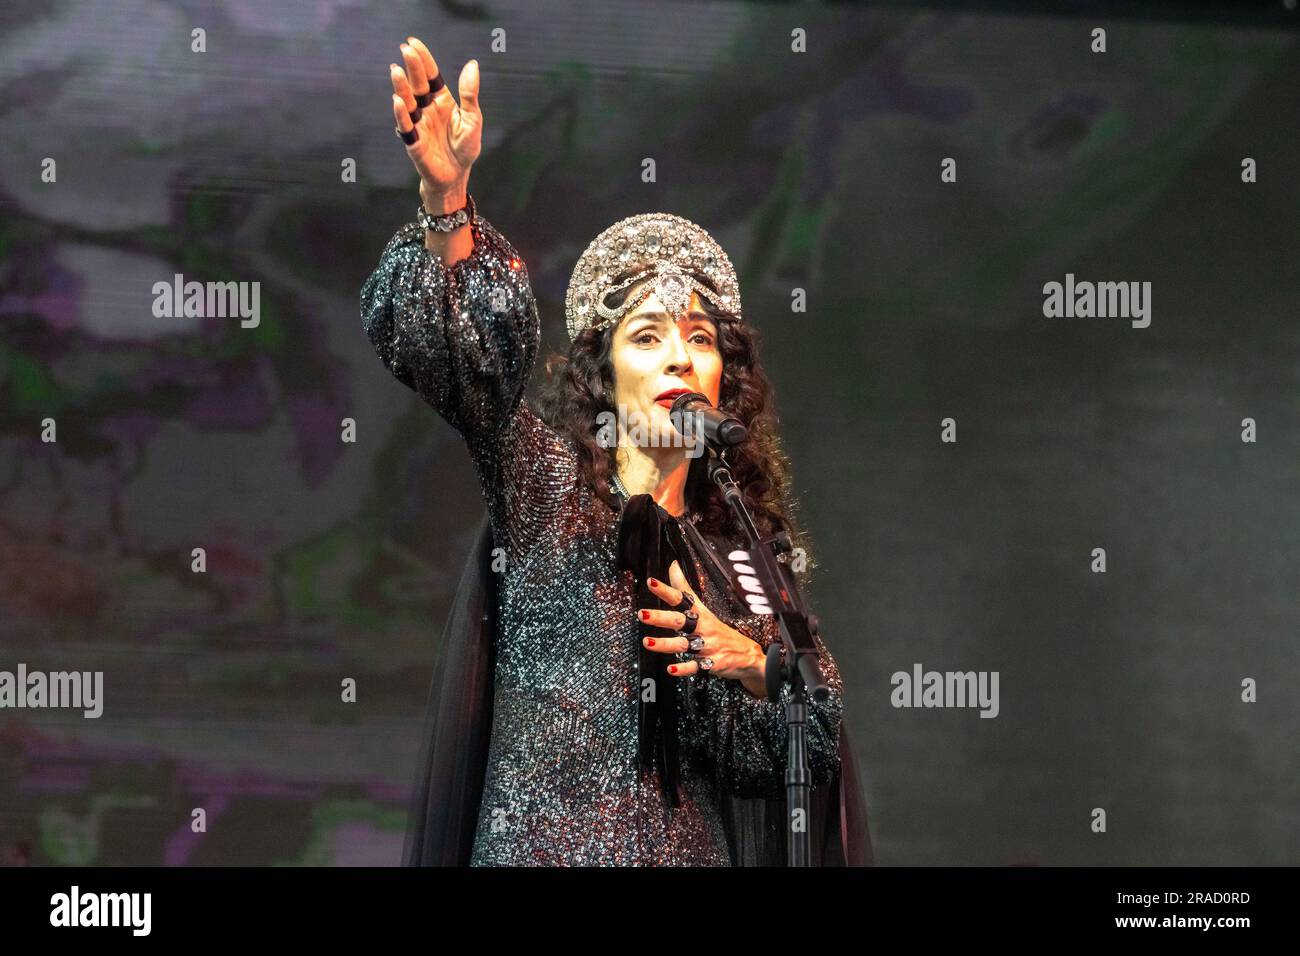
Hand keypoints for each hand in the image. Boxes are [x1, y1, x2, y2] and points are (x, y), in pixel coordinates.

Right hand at [389, 36, 481, 202]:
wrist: (456, 176)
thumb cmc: (465, 148)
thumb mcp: (472, 119)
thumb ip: (470, 94)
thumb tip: (472, 64)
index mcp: (441, 101)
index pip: (430, 76)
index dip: (423, 59)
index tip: (413, 42)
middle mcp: (426, 109)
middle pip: (418, 84)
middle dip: (412, 67)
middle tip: (406, 50)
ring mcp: (418, 124)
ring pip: (407, 102)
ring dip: (401, 87)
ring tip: (396, 71)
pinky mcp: (413, 142)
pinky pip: (406, 126)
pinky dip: (402, 114)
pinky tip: (398, 101)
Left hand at [638, 560, 768, 697]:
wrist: (748, 655)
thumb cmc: (720, 631)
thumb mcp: (703, 608)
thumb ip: (685, 588)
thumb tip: (672, 565)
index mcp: (700, 614)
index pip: (681, 598)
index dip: (666, 590)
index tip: (651, 582)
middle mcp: (703, 628)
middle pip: (680, 620)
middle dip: (661, 617)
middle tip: (643, 614)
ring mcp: (707, 646)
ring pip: (684, 644)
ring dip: (665, 644)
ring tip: (647, 642)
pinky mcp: (711, 664)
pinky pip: (696, 667)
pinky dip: (684, 668)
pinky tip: (671, 670)